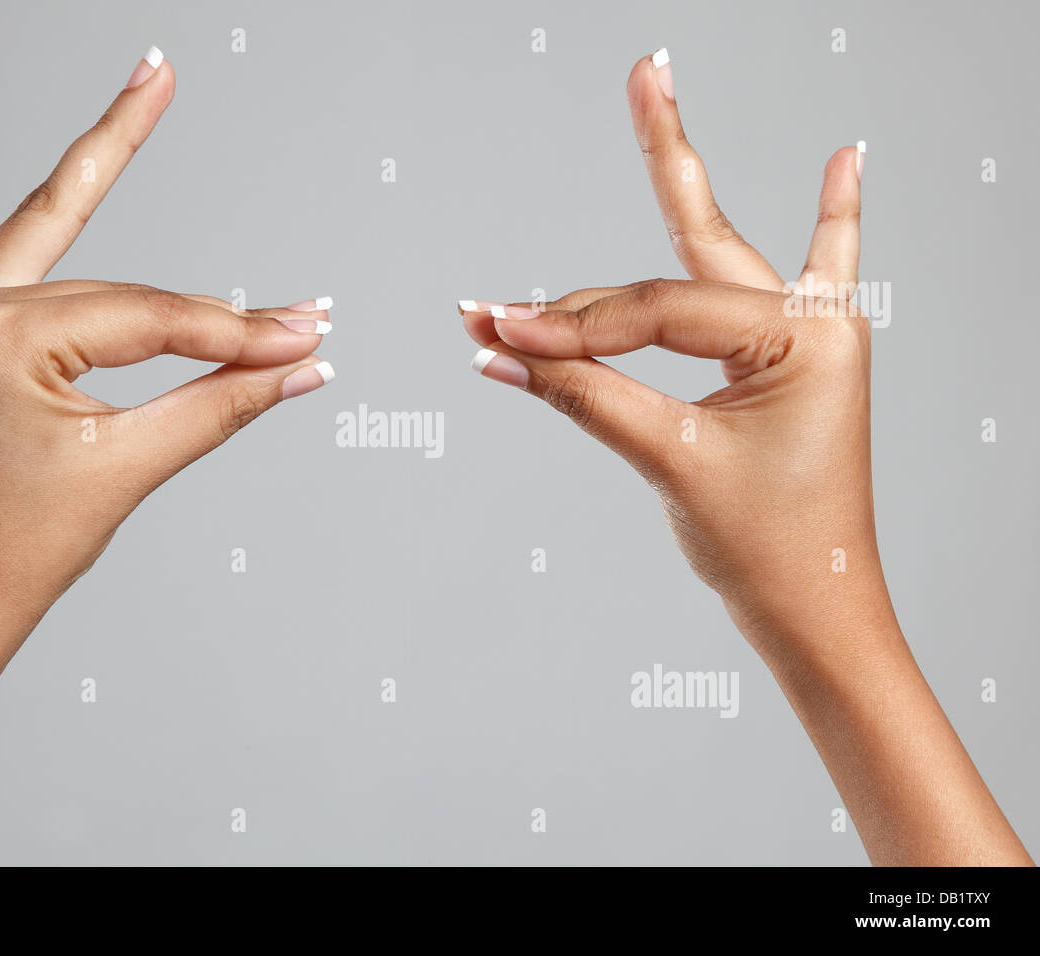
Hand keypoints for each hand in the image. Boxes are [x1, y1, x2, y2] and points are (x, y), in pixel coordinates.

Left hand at [0, 47, 332, 864]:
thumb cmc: (21, 547)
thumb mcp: (129, 467)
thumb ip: (222, 401)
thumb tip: (304, 363)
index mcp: (2, 341)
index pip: (152, 319)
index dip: (240, 331)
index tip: (311, 333)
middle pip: (113, 281)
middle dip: (203, 286)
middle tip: (264, 226)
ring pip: (43, 240)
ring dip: (91, 174)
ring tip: (149, 84)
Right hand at [460, 50, 1030, 864]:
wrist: (815, 609)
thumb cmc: (764, 546)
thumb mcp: (669, 460)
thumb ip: (583, 392)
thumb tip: (501, 345)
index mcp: (804, 339)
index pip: (659, 312)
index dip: (572, 322)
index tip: (492, 328)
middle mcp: (811, 324)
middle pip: (701, 240)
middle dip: (665, 152)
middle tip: (643, 70)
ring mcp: (803, 338)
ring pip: (718, 254)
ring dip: (678, 190)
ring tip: (654, 96)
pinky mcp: (788, 361)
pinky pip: (803, 275)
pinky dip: (828, 220)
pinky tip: (849, 160)